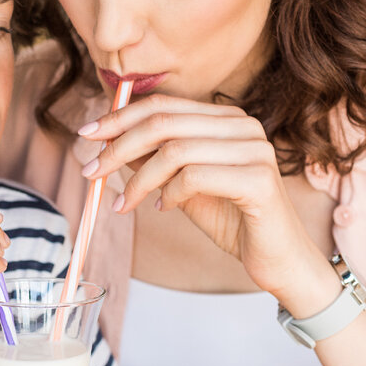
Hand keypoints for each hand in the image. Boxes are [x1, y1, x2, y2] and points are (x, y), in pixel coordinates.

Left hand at [80, 94, 335, 307]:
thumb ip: (152, 160)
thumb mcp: (182, 185)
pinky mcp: (258, 180)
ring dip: (139, 179)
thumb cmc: (232, 219)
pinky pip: (194, 177)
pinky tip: (165, 209)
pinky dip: (169, 194)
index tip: (87, 136)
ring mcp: (255, 150)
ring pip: (175, 151)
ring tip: (125, 203)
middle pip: (164, 122)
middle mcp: (244, 126)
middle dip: (118, 146)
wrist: (277, 259)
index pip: (163, 105)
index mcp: (227, 119)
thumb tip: (106, 143)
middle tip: (91, 172)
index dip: (120, 118)